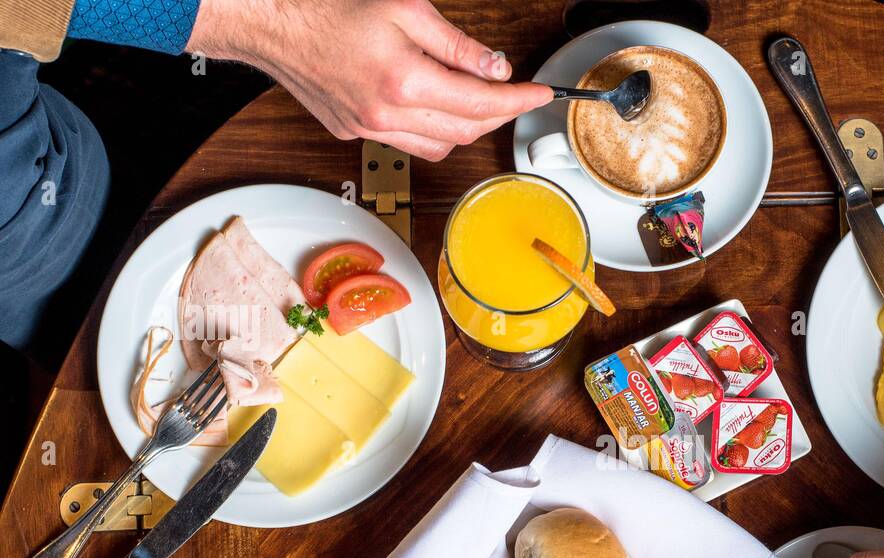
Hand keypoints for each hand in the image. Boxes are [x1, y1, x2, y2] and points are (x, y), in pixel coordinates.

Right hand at [188, 0, 552, 161]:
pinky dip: (433, 132)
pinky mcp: (355, 133)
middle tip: (517, 96)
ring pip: (440, 146)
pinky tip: (436, 110)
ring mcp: (370, 129)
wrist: (273, 24)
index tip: (539, 94)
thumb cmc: (330, 8)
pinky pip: (409, 145)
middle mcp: (387, 115)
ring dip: (468, 129)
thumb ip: (457, 44)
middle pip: (466, 130)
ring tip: (480, 103)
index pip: (481, 103)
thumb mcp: (405, 9)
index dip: (518, 100)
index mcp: (404, 81)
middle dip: (500, 114)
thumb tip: (496, 68)